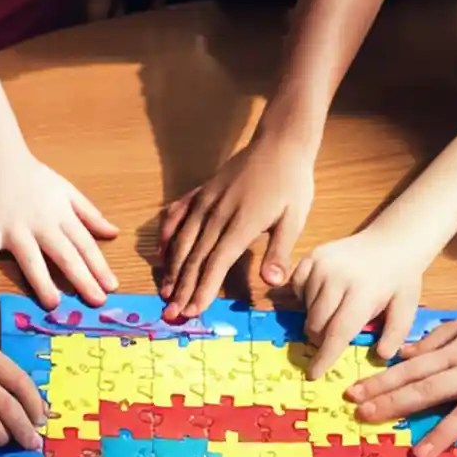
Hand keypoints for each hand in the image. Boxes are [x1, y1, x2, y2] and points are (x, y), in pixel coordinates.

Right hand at [0, 154, 117, 306]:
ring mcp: (13, 228)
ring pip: (30, 258)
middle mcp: (40, 223)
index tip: (112, 287)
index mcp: (60, 214)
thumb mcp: (66, 191)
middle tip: (96, 301)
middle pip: (64, 254)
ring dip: (41, 281)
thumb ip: (89, 214)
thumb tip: (113, 233)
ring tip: (53, 304)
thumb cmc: (32, 177)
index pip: (84, 243)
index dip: (99, 266)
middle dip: (82, 278)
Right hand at [159, 137, 314, 318]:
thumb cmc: (291, 184)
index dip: (202, 289)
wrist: (280, 143)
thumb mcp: (295, 218)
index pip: (216, 263)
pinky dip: (167, 235)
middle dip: (182, 288)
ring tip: (164, 291)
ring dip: (172, 268)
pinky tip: (161, 253)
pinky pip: (177, 214)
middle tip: (172, 313)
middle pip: (195, 257)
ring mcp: (206, 201)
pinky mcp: (201, 191)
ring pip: (183, 239)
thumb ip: (280, 251)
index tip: (192, 311)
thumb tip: (273, 282)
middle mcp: (217, 213)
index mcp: (242, 223)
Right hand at [292, 229, 426, 379]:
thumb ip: (395, 333)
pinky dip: (306, 298)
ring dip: (316, 318)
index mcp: (363, 293)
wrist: (392, 240)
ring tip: (336, 310)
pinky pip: (297, 288)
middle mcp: (337, 278)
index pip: (337, 332)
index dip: (325, 356)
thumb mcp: (407, 307)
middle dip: (321, 339)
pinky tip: (324, 295)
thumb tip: (380, 355)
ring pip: (306, 309)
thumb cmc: (400, 279)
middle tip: (334, 337)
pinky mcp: (311, 256)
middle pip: (316, 324)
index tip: (313, 374)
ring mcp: (321, 265)